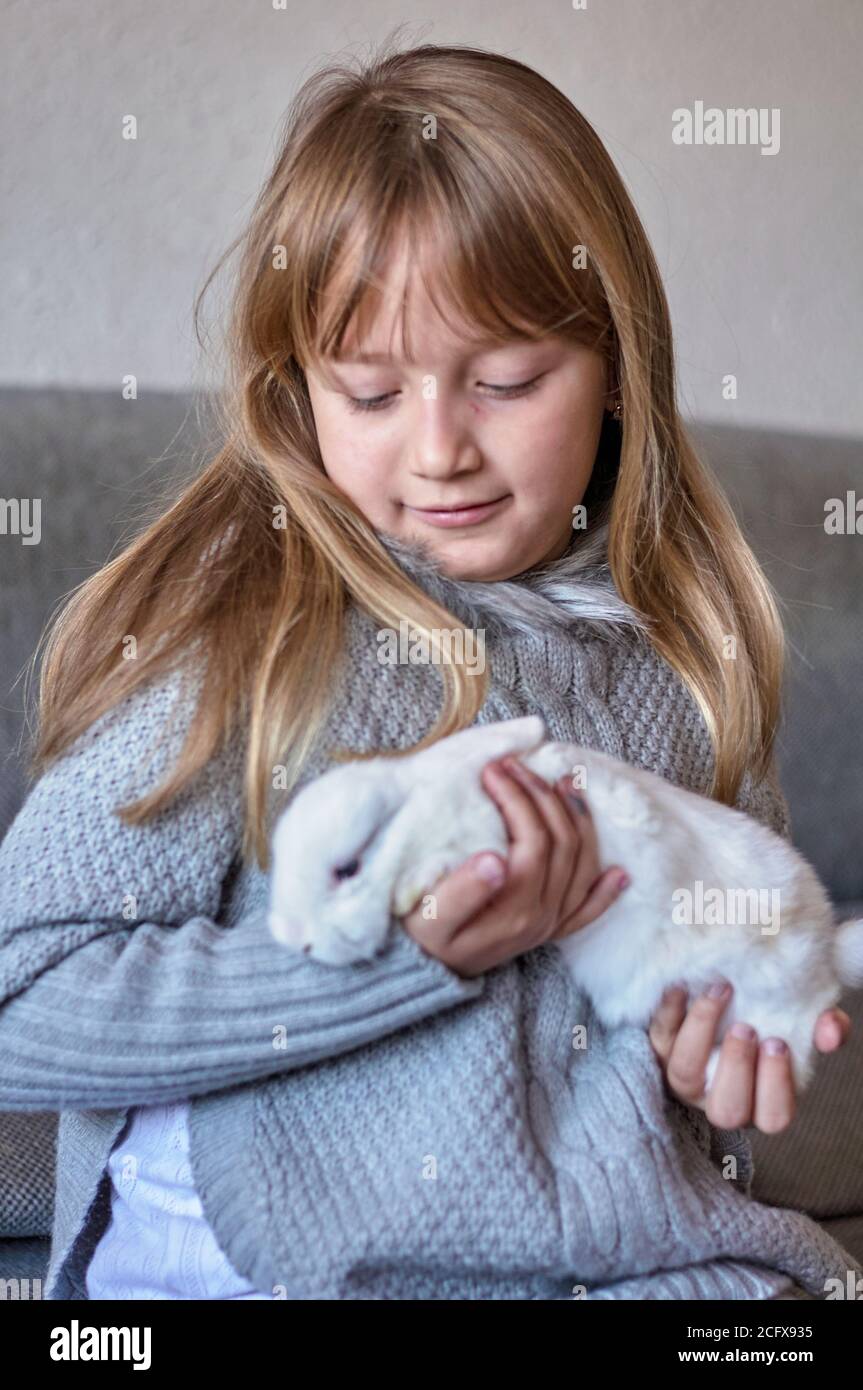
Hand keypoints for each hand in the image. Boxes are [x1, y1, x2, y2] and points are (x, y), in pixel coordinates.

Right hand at [400, 754, 629, 977]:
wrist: (421, 976)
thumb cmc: (420, 940)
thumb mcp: (429, 917)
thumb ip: (461, 891)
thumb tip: (495, 859)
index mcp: (515, 908)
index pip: (533, 839)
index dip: (517, 798)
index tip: (492, 770)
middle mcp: (541, 917)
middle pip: (560, 843)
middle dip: (541, 795)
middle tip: (514, 765)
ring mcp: (549, 925)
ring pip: (581, 863)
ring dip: (577, 819)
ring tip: (563, 781)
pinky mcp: (548, 932)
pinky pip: (587, 910)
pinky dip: (606, 889)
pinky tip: (619, 872)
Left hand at [648, 980, 852, 1132]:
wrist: (726, 998)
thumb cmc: (768, 1019)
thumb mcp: (802, 1023)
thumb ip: (826, 1026)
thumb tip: (830, 1030)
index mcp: (761, 1101)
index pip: (774, 1116)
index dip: (776, 1085)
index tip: (778, 1042)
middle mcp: (719, 1098)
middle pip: (727, 1109)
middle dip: (737, 1067)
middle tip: (747, 1027)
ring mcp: (685, 1078)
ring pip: (683, 1075)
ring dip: (701, 1033)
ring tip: (720, 993)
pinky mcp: (659, 1050)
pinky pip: (657, 1037)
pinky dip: (669, 1010)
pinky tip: (683, 985)